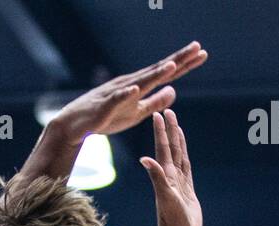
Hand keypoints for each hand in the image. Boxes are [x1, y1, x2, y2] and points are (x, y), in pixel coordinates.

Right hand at [51, 46, 207, 143]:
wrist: (76, 125)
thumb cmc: (107, 118)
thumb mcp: (137, 113)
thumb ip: (155, 102)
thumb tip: (175, 90)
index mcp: (141, 87)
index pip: (167, 74)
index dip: (185, 64)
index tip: (203, 54)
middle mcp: (132, 84)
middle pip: (158, 71)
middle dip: (177, 60)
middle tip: (197, 48)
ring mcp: (118, 93)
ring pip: (140, 82)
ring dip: (156, 74)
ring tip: (173, 65)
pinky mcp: (105, 107)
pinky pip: (116, 99)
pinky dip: (126, 93)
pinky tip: (136, 89)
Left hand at [140, 110, 201, 225]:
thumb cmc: (172, 223)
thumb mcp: (165, 198)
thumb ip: (156, 178)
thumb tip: (144, 158)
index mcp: (165, 177)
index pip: (163, 149)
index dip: (161, 132)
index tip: (158, 113)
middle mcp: (170, 178)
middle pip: (170, 148)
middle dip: (168, 130)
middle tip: (167, 110)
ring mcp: (178, 184)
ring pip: (178, 156)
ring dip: (176, 140)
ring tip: (175, 125)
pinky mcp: (186, 192)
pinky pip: (186, 169)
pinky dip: (184, 157)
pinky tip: (182, 152)